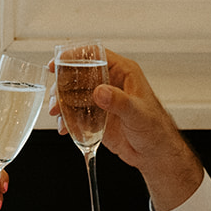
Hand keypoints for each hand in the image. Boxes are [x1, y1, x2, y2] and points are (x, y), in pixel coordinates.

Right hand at [50, 48, 204, 210]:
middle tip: (55, 97)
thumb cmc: (155, 130)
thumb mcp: (137, 114)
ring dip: (61, 102)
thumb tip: (100, 91)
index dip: (74, 55)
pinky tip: (63, 128)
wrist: (154, 154)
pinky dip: (66, 118)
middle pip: (78, 74)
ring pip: (73, 93)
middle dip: (62, 83)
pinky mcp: (95, 117)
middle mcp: (110, 83)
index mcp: (122, 73)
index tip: (57, 62)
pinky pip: (75, 112)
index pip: (95, 55)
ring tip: (56, 113)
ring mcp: (101, 100)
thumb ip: (119, 102)